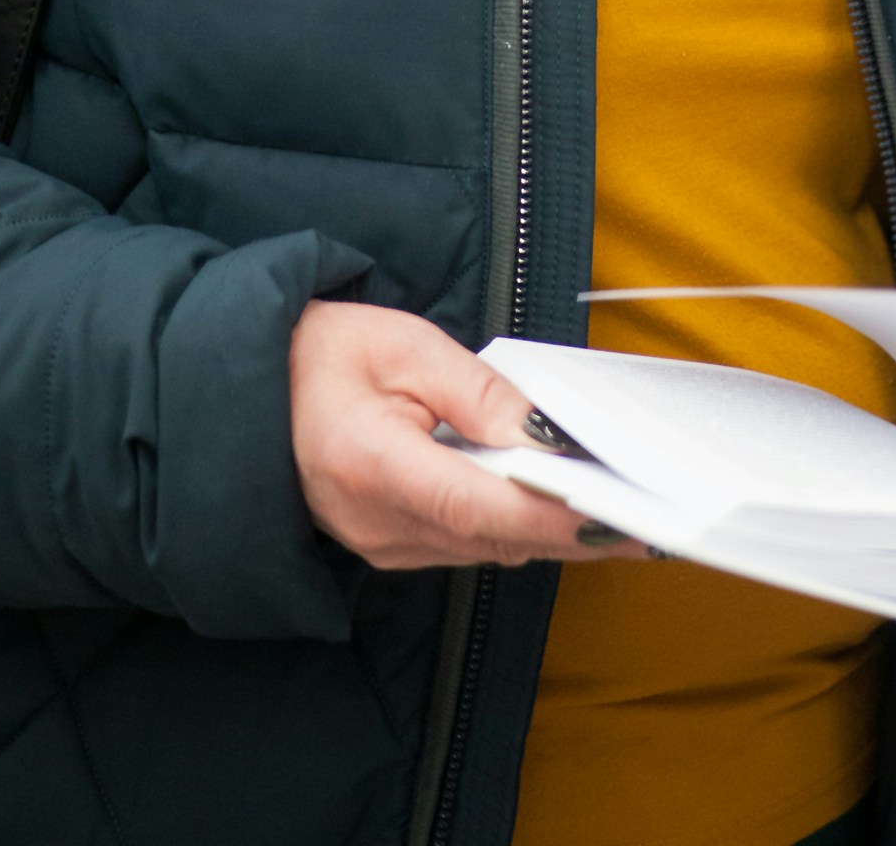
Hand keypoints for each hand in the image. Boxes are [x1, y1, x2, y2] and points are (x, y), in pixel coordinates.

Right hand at [290, 301, 646, 569]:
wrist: (253, 389)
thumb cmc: (321, 354)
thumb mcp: (403, 346)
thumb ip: (477, 391)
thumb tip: (543, 432)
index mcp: (370, 464)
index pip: (475, 505)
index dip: (547, 513)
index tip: (609, 513)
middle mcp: (377, 523)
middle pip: (493, 537)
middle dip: (570, 528)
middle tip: (642, 513)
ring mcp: (382, 545)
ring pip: (487, 548)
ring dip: (549, 531)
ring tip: (616, 506)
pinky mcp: (392, 546)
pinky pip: (467, 544)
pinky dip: (515, 526)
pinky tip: (554, 503)